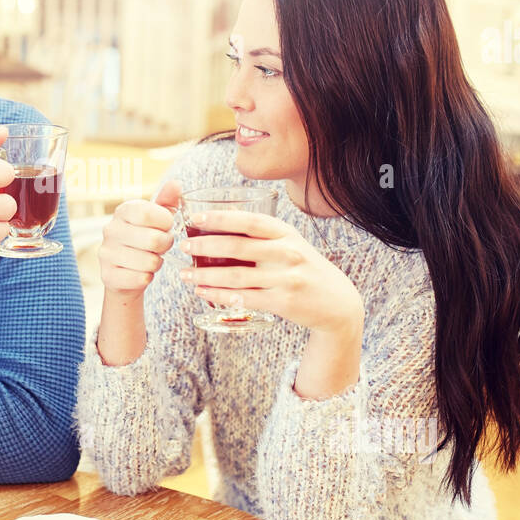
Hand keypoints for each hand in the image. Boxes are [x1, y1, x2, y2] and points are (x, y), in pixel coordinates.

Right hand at [99, 180, 181, 298]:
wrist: (124, 273)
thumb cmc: (144, 240)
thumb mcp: (157, 219)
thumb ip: (168, 201)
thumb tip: (176, 184)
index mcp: (123, 211)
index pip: (148, 213)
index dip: (165, 223)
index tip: (166, 226)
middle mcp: (110, 230)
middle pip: (153, 240)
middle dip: (165, 245)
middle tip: (161, 245)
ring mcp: (106, 253)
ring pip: (149, 262)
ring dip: (156, 263)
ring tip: (150, 258)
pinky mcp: (108, 276)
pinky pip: (141, 279)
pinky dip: (147, 277)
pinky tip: (141, 272)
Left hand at [178, 210, 363, 335]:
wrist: (336, 302)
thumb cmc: (304, 267)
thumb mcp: (290, 243)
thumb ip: (262, 234)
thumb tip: (222, 219)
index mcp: (286, 233)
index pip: (249, 221)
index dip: (220, 218)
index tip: (195, 218)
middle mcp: (287, 253)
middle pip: (238, 247)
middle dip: (205, 246)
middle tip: (183, 247)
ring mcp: (286, 278)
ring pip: (236, 276)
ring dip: (206, 275)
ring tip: (185, 275)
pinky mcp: (283, 302)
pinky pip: (244, 298)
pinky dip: (219, 295)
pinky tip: (203, 292)